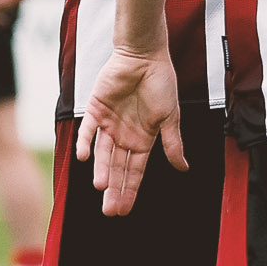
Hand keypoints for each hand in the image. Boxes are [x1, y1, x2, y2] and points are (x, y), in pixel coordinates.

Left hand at [79, 46, 185, 215]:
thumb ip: (172, 143)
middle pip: (117, 167)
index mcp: (142, 138)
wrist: (144, 56)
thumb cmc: (161, 83)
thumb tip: (184, 168)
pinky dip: (84, 143)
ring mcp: (108, 123)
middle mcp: (124, 135)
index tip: (124, 210)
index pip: (134, 170)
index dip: (130, 190)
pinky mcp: (95, 109)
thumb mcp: (170, 116)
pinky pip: (87, 130)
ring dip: (100, 170)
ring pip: (101, 154)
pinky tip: (83, 158)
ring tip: (101, 186)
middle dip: (114, 189)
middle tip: (109, 210)